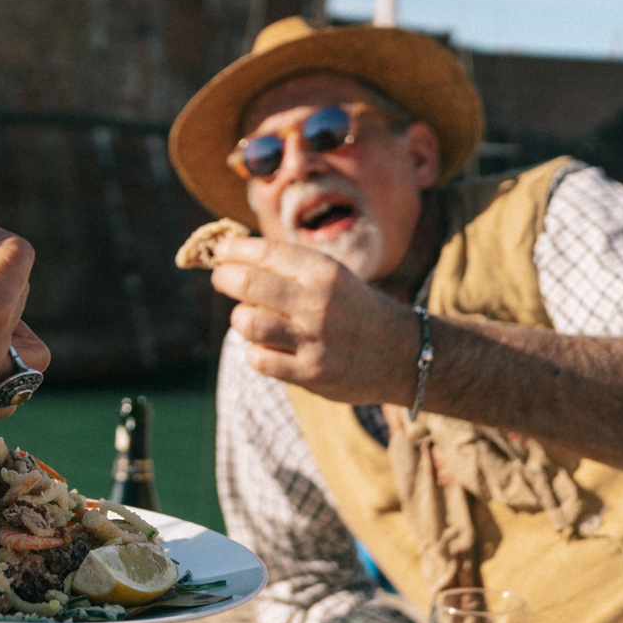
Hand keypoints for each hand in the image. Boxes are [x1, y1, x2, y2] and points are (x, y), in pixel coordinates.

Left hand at [210, 236, 419, 405]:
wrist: (401, 353)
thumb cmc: (354, 308)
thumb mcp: (331, 275)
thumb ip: (287, 266)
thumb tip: (230, 254)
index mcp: (324, 271)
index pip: (264, 251)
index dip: (232, 250)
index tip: (220, 252)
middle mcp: (318, 302)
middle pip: (245, 283)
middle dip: (224, 278)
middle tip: (223, 279)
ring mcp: (313, 339)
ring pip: (246, 322)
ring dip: (241, 318)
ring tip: (252, 317)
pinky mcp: (309, 372)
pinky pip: (258, 358)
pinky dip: (255, 351)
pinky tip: (267, 346)